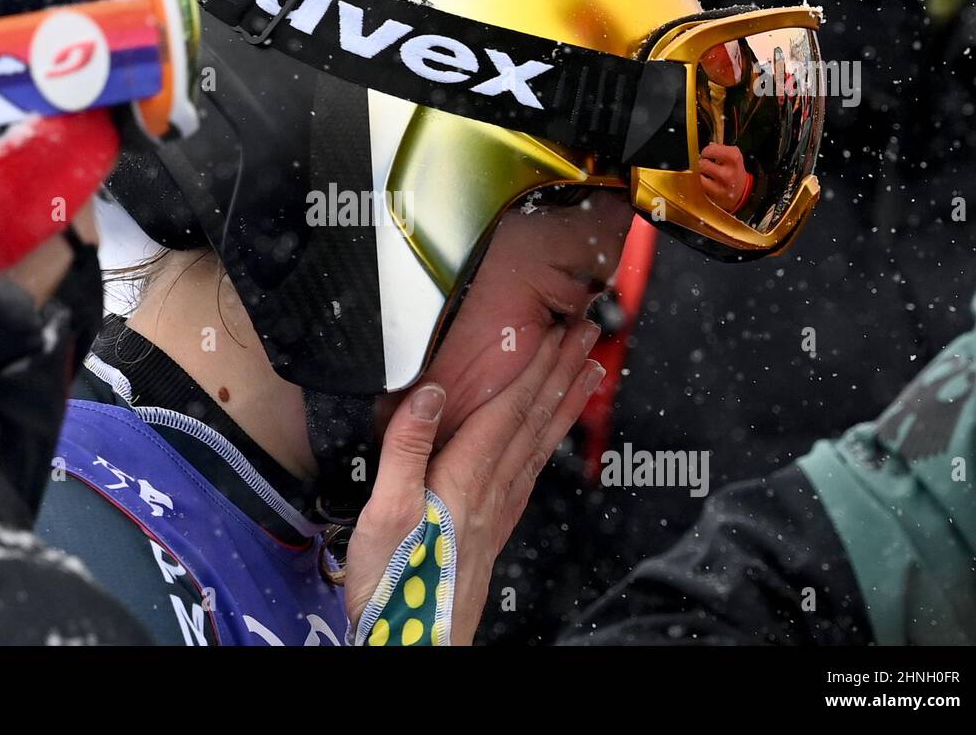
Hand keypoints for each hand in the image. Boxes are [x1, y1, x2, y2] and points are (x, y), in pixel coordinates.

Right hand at [344, 321, 604, 643]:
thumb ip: (406, 448)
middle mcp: (491, 492)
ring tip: (590, 373)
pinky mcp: (492, 530)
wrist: (414, 643)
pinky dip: (548, 443)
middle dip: (563, 373)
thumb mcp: (384, 510)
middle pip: (535, 421)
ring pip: (540, 445)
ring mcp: (497, 512)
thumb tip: (430, 393)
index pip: (510, 409)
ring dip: (566, 403)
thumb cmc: (396, 587)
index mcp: (465, 479)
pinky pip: (531, 472)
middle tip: (590, 336)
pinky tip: (551, 439)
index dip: (536, 367)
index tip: (558, 333)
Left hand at [699, 142, 751, 212]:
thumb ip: (721, 149)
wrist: (742, 192)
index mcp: (734, 157)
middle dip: (703, 161)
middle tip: (707, 163)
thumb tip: (709, 145)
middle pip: (703, 161)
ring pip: (701, 172)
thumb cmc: (735, 172)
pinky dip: (702, 181)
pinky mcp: (716, 192)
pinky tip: (709, 181)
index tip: (708, 153)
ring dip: (702, 171)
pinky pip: (700, 183)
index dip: (707, 151)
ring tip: (709, 173)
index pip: (711, 149)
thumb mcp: (734, 158)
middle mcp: (729, 170)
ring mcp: (722, 183)